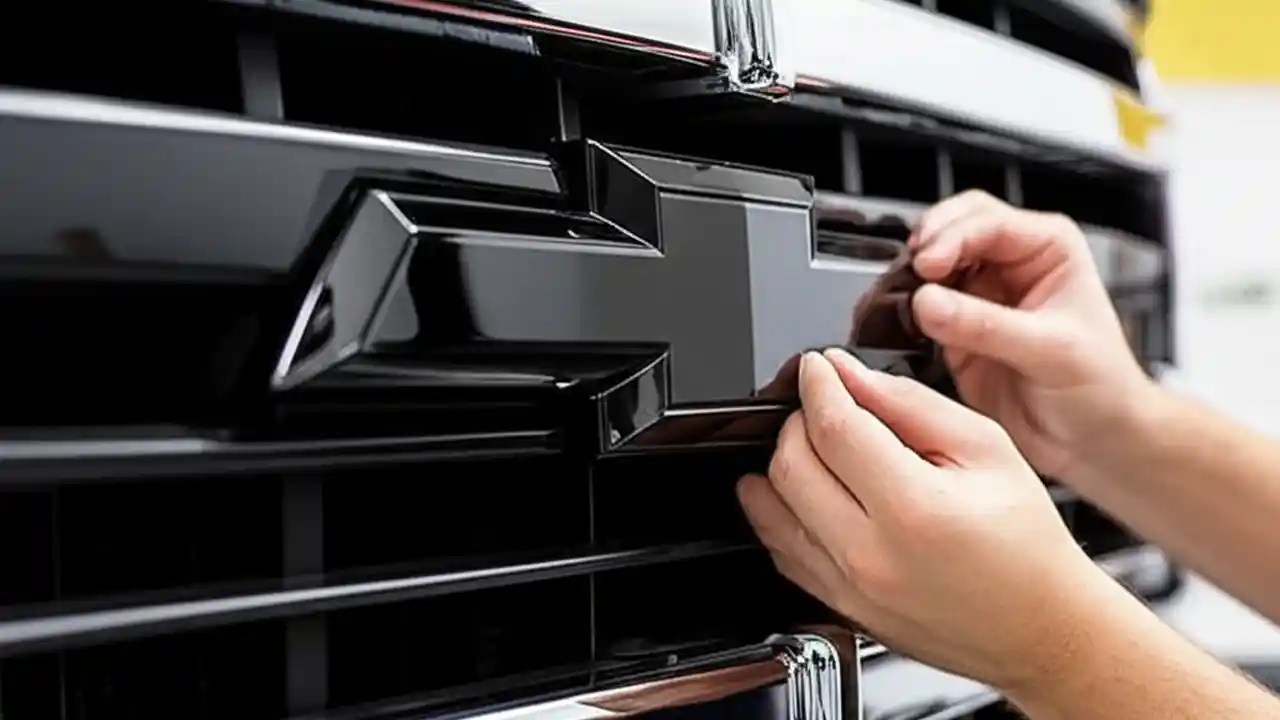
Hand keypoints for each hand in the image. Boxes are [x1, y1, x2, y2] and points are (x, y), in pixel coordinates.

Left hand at [737, 349, 1110, 690]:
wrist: (1041, 630)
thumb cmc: (1027, 544)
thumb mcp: (986, 448)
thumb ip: (909, 403)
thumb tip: (850, 375)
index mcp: (912, 507)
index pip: (832, 427)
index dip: (817, 384)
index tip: (817, 368)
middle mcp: (869, 553)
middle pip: (789, 465)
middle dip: (797, 421)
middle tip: (825, 406)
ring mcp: (848, 587)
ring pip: (770, 509)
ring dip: (780, 465)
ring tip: (816, 447)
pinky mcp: (840, 606)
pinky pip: (781, 550)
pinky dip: (781, 512)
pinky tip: (807, 493)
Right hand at [907, 191, 1154, 479]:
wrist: (1093, 441)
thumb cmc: (1101, 388)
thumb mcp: (1051, 351)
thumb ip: (986, 325)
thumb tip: (928, 302)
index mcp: (1047, 248)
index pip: (988, 221)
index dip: (952, 237)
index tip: (928, 265)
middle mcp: (1010, 265)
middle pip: (952, 229)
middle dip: (926, 246)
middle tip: (911, 272)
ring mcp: (978, 297)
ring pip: (929, 266)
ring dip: (910, 278)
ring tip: (897, 298)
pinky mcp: (955, 331)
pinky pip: (918, 309)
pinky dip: (903, 312)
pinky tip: (897, 322)